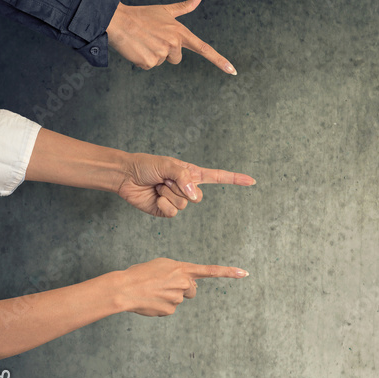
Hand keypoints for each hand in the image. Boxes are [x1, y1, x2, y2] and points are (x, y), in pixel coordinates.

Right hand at [106, 0, 235, 73]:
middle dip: (165, 52)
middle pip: (176, 59)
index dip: (219, 60)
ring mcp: (162, 54)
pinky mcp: (149, 62)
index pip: (204, 49)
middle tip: (152, 38)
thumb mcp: (166, 10)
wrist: (118, 20)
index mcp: (180, 33)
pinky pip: (149, 66)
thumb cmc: (142, 15)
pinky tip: (137, 47)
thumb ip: (185, 6)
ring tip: (143, 41)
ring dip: (152, 54)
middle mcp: (174, 44)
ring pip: (161, 62)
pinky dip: (142, 60)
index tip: (233, 71)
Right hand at [113, 258, 247, 315]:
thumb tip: (189, 284)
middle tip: (164, 285)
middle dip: (183, 289)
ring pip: (180, 299)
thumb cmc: (140, 274)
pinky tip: (151, 301)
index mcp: (183, 269)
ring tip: (153, 291)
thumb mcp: (162, 265)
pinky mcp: (170, 310)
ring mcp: (178, 298)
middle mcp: (184, 283)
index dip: (229, 272)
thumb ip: (179, 272)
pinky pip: (170, 309)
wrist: (124, 288)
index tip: (245, 274)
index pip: (210, 271)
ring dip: (169, 296)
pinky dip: (161, 306)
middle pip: (192, 290)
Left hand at [116, 153, 254, 216]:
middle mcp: (188, 188)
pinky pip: (173, 213)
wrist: (126, 176)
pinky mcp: (167, 211)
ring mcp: (178, 201)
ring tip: (157, 186)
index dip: (236, 179)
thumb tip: (195, 196)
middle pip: (198, 197)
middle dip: (180, 188)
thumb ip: (184, 178)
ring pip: (184, 205)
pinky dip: (163, 204)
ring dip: (168, 194)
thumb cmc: (146, 165)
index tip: (252, 181)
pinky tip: (154, 197)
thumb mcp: (168, 165)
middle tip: (164, 180)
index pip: (219, 177)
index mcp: (192, 174)